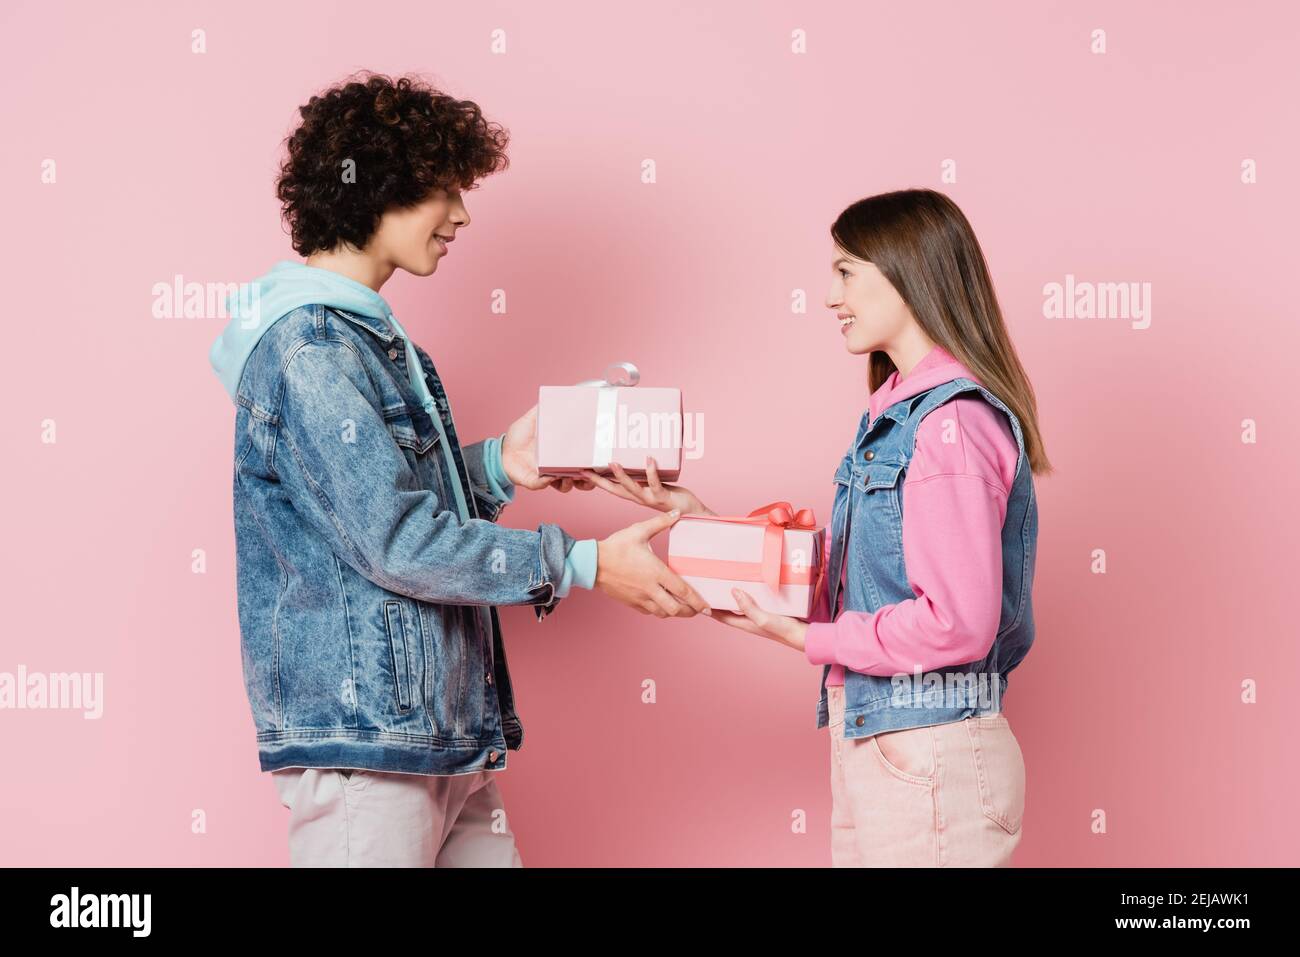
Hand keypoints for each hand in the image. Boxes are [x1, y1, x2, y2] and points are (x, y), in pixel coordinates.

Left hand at [501, 405, 595, 492]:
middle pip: (579, 478)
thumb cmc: (517, 438)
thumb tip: (556, 395)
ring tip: (571, 475)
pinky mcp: (534, 482)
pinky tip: (548, 476)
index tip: (598, 459)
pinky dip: (545, 482)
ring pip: (565, 486)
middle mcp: (556, 467)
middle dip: (587, 480)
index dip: (591, 463)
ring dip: (569, 482)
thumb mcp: (530, 420)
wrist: (500, 453)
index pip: (581, 460)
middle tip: (589, 471)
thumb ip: (541, 409)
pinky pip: (542, 485)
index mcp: (560, 453)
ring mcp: (546, 476)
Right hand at [580, 458, 713, 515]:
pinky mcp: (663, 497)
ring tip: (612, 462)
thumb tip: (639, 461)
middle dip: (599, 480)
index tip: (582, 472)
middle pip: (615, 489)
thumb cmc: (675, 499)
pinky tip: (649, 459)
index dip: (597, 481)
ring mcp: (651, 499)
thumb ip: (646, 478)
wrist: (693, 515)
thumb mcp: (656, 486)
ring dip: (622, 476)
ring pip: (632, 488)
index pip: (613, 488)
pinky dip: (651, 472)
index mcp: (636, 496)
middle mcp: (640, 499)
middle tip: (584, 470)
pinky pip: (655, 484)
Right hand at [595, 509, 712, 617]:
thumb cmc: (616, 546)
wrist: (592, 563)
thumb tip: (677, 512)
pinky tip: (663, 604)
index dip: (698, 601)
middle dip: (690, 612)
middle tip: (698, 609)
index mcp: (655, 572)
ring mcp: (640, 598)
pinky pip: (650, 612)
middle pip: (676, 609)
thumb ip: (660, 522)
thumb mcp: (639, 531)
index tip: (708, 607)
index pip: (682, 591)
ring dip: (676, 612)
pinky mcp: (631, 602)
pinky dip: (660, 611)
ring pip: (663, 613)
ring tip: (684, 608)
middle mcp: (650, 588)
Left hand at [710, 588, 807, 651]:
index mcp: (746, 624)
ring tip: (727, 583)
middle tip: (711, 588)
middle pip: (729, 611)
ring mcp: (760, 617)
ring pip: (742, 606)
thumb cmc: (784, 629)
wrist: (805, 636)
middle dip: (719, 602)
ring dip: (734, 597)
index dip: (710, 609)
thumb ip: (748, 606)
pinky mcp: (770, 612)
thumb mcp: (764, 618)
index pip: (722, 616)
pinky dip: (749, 595)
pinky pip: (755, 602)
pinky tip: (752, 586)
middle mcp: (750, 621)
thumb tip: (733, 591)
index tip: (698, 600)